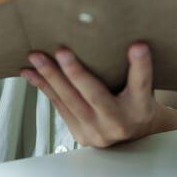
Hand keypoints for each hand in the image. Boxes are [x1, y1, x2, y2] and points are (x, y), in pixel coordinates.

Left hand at [19, 42, 164, 146]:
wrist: (135, 140)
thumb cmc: (138, 107)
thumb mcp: (145, 90)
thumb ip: (135, 70)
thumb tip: (123, 35)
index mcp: (141, 108)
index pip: (142, 84)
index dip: (141, 65)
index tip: (138, 46)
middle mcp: (119, 122)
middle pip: (95, 95)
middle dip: (75, 73)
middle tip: (62, 51)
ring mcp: (97, 132)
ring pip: (70, 101)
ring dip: (51, 77)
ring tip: (36, 58)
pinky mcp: (80, 135)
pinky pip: (60, 107)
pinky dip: (45, 87)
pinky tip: (31, 73)